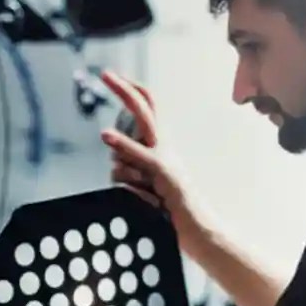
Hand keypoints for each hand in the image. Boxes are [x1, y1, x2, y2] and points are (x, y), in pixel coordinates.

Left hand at [97, 70, 213, 256]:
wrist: (200, 233)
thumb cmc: (171, 214)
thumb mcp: (147, 188)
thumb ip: (132, 172)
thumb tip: (114, 165)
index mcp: (162, 149)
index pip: (149, 112)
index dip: (133, 92)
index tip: (115, 76)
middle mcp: (165, 149)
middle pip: (145, 109)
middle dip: (123, 89)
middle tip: (105, 73)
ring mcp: (165, 160)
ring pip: (127, 152)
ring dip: (124, 176)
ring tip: (142, 198)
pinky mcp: (164, 173)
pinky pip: (138, 154)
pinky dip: (122, 143)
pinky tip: (105, 135)